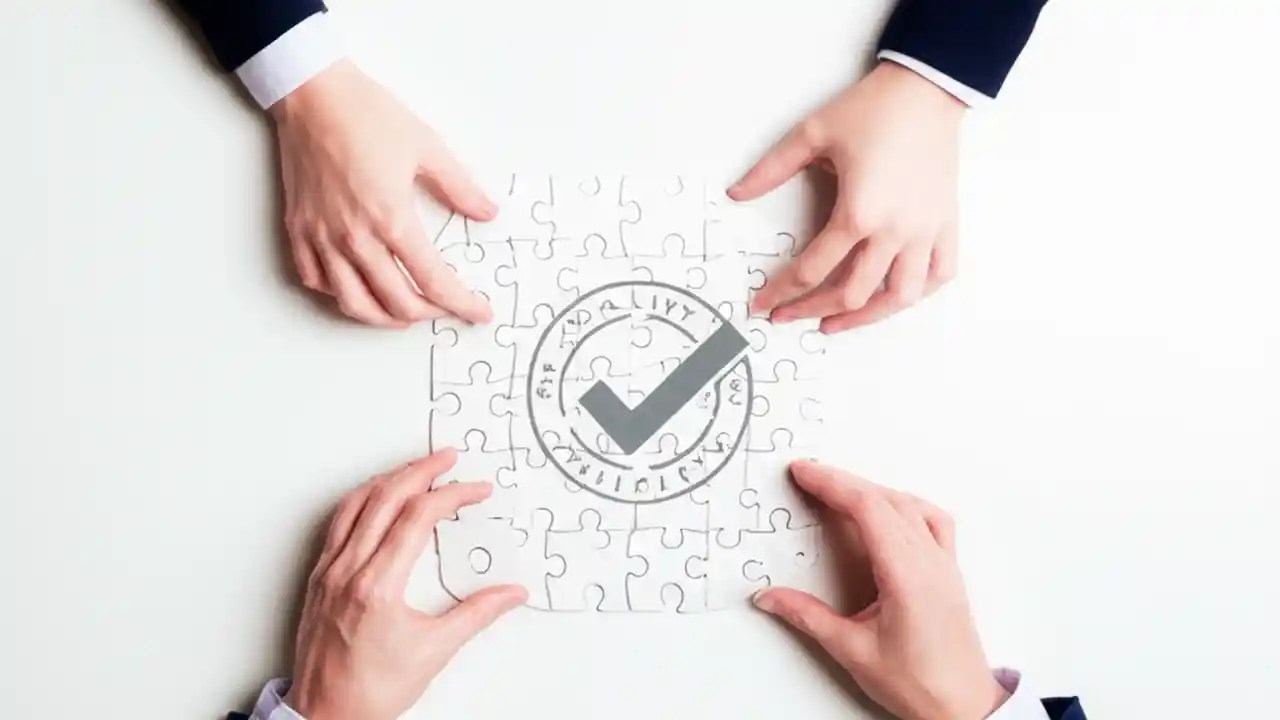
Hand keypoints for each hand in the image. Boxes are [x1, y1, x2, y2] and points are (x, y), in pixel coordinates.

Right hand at [272, 60, 495, 327]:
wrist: (312, 94)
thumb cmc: (364, 115)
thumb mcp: (427, 148)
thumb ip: (460, 189)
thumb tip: (486, 212)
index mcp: (391, 219)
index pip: (433, 281)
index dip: (461, 304)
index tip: (477, 312)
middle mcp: (354, 237)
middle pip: (396, 302)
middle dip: (427, 314)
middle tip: (444, 309)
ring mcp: (322, 237)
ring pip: (353, 303)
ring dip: (383, 318)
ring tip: (403, 315)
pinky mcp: (298, 230)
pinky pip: (315, 281)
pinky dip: (338, 295)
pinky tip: (355, 289)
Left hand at [284, 449, 527, 719]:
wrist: (325, 714)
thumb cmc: (369, 691)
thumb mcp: (434, 652)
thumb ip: (476, 615)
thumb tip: (510, 594)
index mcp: (377, 586)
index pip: (417, 518)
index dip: (451, 494)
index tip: (474, 489)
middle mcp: (347, 571)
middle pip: (385, 498)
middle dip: (421, 470)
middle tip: (447, 458)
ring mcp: (328, 572)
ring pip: (356, 504)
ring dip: (389, 478)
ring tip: (414, 468)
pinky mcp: (318, 578)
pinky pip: (338, 522)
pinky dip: (361, 499)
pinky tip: (374, 497)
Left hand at [729, 61, 963, 332]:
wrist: (926, 89)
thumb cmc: (874, 110)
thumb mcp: (812, 134)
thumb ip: (770, 170)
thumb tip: (737, 194)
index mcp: (858, 213)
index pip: (811, 270)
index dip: (781, 292)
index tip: (763, 304)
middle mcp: (894, 231)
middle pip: (850, 293)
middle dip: (812, 310)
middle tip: (789, 315)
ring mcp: (924, 232)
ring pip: (899, 297)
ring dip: (866, 318)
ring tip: (837, 323)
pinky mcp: (946, 224)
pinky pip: (939, 274)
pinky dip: (917, 293)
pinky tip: (894, 298)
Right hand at [753, 462, 1008, 719]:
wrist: (963, 708)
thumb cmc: (921, 685)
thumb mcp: (852, 650)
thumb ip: (808, 617)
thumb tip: (772, 597)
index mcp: (907, 575)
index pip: (868, 508)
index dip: (832, 484)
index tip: (805, 473)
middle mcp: (930, 562)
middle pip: (885, 499)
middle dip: (843, 482)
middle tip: (809, 475)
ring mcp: (944, 565)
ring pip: (909, 505)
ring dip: (872, 490)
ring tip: (841, 488)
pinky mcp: (949, 573)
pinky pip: (933, 521)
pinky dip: (906, 505)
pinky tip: (892, 509)